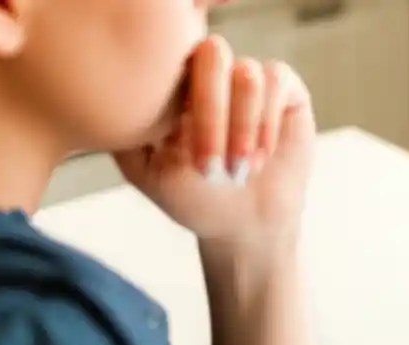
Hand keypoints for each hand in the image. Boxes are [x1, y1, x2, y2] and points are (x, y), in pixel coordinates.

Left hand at [114, 35, 314, 250]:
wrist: (243, 226)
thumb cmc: (193, 197)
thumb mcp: (143, 168)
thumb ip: (128, 127)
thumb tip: (123, 86)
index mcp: (174, 82)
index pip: (173, 53)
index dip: (180, 90)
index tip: (184, 153)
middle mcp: (212, 72)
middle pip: (211, 54)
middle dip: (211, 113)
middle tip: (210, 167)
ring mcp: (248, 78)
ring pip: (247, 75)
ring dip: (242, 128)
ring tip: (238, 171)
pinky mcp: (286, 91)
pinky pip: (277, 83)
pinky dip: (266, 126)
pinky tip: (260, 157)